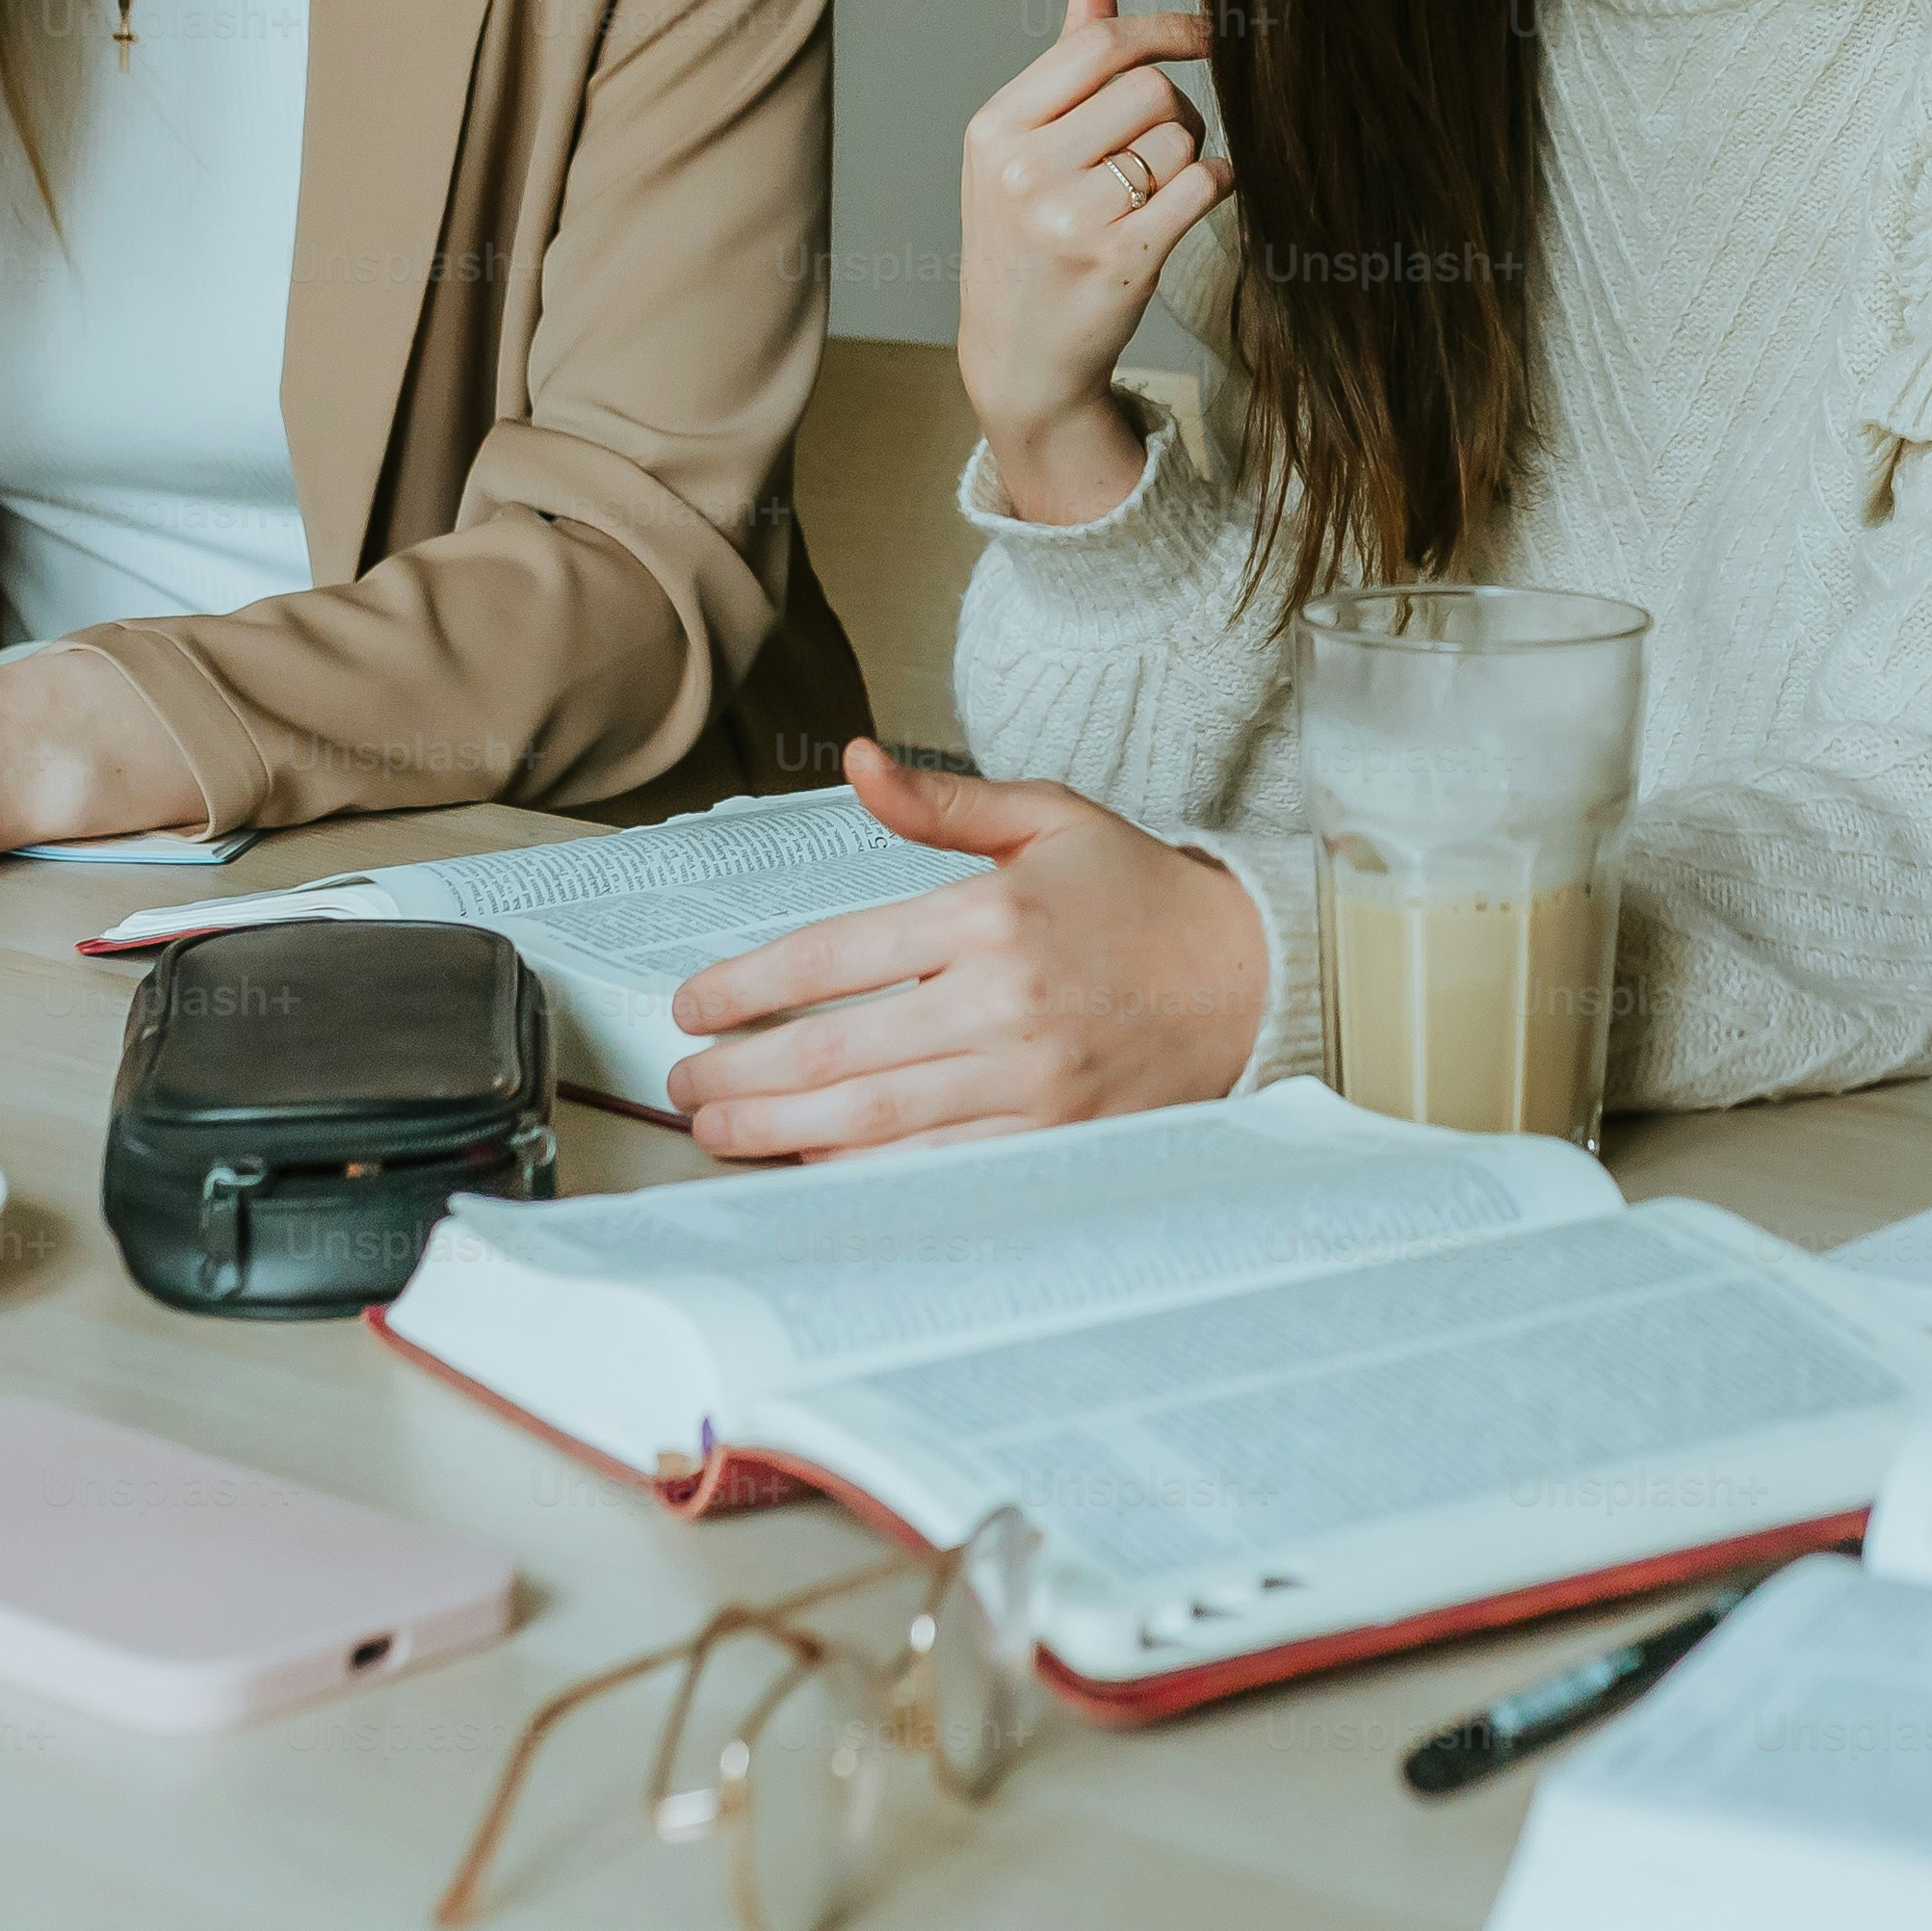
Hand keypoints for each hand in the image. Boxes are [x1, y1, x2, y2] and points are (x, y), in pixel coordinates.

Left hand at [660, 740, 1270, 1158]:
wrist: (1249, 978)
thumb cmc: (1138, 896)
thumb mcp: (1046, 820)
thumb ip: (940, 801)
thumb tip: (853, 760)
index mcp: (989, 917)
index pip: (832, 956)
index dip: (746, 986)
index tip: (692, 1005)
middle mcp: (1003, 1003)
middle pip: (836, 1050)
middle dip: (740, 1074)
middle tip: (682, 1086)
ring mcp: (1030, 1081)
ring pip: (873, 1121)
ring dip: (779, 1130)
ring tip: (719, 1130)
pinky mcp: (1053, 1138)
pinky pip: (934, 1166)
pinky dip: (862, 1170)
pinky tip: (811, 1159)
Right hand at [958, 0, 1229, 523]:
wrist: (1019, 357)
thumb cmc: (1026, 238)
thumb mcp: (1023, 145)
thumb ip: (1065, 58)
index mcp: (996, 128)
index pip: (1097, 44)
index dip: (1167, 28)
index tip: (1209, 35)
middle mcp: (1024, 169)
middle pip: (1150, 88)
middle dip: (1179, 108)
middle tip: (1167, 144)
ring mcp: (1070, 217)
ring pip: (1180, 138)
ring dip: (1192, 154)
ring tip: (1160, 187)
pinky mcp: (1121, 260)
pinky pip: (1202, 186)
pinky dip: (1217, 184)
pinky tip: (1196, 199)